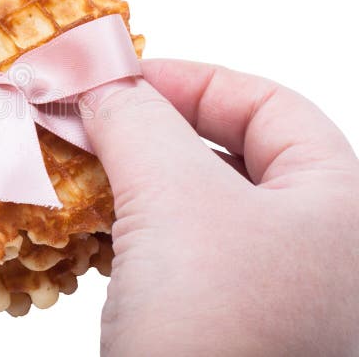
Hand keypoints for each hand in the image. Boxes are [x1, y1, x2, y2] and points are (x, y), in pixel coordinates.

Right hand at [82, 60, 358, 354]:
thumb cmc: (220, 330)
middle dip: (149, 128)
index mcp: (340, 205)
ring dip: (129, 178)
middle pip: (227, 151)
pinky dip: (126, 229)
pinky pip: (171, 254)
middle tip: (87, 115)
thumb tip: (100, 79)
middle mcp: (314, 248)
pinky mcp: (218, 327)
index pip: (268, 104)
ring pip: (192, 205)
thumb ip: (137, 120)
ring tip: (74, 163)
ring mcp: (266, 292)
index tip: (119, 76)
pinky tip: (84, 225)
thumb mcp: (177, 199)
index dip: (191, 79)